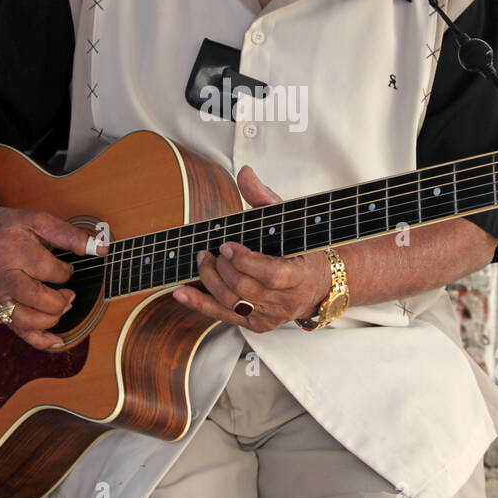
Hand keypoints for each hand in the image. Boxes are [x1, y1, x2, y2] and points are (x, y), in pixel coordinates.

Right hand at [0, 206, 105, 350]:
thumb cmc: (8, 228)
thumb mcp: (37, 221)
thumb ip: (69, 235)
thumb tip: (101, 250)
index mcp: (11, 249)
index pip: (46, 269)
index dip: (64, 272)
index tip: (66, 269)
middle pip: (35, 297)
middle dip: (60, 300)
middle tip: (70, 294)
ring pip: (24, 320)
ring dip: (51, 319)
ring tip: (62, 307)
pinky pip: (16, 331)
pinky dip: (39, 340)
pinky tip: (58, 340)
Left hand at [171, 166, 330, 332]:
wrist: (316, 285)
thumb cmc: (299, 248)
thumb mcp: (287, 220)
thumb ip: (264, 197)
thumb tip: (245, 173)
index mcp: (299, 275)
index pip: (271, 274)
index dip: (246, 262)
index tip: (226, 246)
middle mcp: (285, 301)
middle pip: (245, 288)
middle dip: (221, 268)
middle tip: (209, 250)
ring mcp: (269, 316)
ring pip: (231, 302)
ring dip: (209, 279)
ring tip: (202, 259)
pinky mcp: (255, 324)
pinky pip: (222, 316)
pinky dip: (199, 303)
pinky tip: (180, 292)